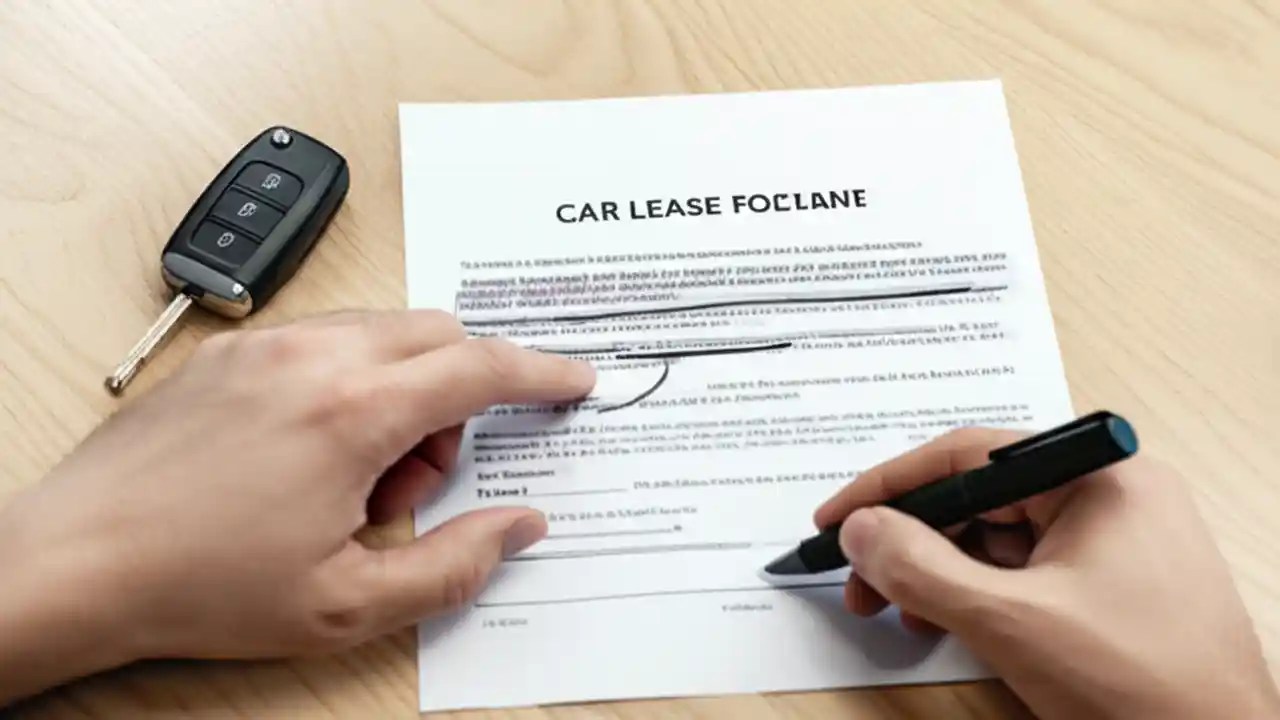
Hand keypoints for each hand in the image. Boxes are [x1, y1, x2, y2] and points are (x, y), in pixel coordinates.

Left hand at [0, 310, 594, 703]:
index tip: (573, 379)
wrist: (74, 561)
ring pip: (384, 332)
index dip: (543, 372)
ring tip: (355, 478)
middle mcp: (315, 357)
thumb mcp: (347, 605)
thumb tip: (520, 527)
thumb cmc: (198, 584)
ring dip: (404, 389)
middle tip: (418, 481)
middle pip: (439, 335)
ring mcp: (266, 345)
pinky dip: (352, 378)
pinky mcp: (229, 351)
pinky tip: (311, 452)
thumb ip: (456, 565)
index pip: (482, 367)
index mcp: (354, 411)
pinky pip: (327, 338)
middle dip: (461, 397)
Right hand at [815, 427, 1279, 719]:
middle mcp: (1110, 491)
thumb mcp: (1010, 621)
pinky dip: (979, 592)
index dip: (889, 488)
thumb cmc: (1144, 688)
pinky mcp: (1117, 579)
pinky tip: (947, 621)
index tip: (836, 518)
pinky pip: (1027, 567)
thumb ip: (922, 568)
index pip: (967, 457)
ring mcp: (1118, 536)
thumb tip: (861, 530)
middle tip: (861, 582)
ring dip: (940, 572)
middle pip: (979, 498)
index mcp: (1097, 475)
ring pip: (998, 536)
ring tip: (900, 611)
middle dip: (912, 541)